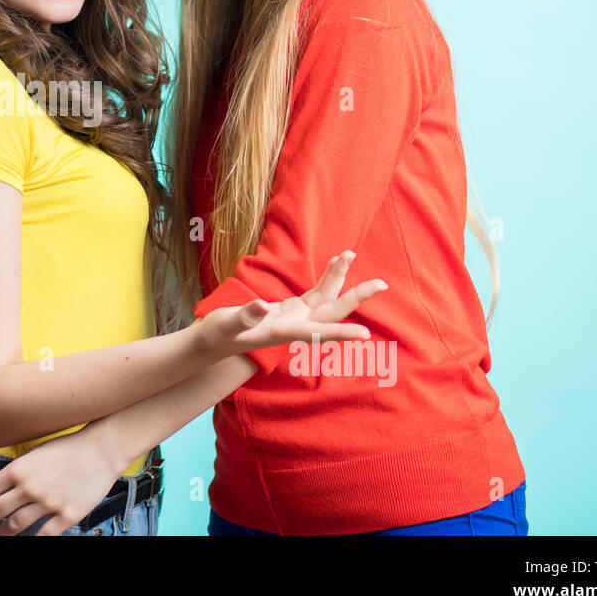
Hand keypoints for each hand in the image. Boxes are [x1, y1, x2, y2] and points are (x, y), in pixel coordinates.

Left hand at [0, 424, 117, 535]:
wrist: (100, 450)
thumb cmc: (69, 447)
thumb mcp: (36, 451)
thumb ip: (19, 469)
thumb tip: (3, 483)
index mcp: (18, 469)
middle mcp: (29, 488)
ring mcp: (48, 503)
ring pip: (17, 526)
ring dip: (5, 532)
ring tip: (1, 533)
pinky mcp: (66, 515)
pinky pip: (44, 535)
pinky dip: (33, 540)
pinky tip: (29, 539)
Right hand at [196, 250, 384, 356]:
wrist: (215, 342)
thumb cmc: (220, 335)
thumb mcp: (229, 325)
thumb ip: (247, 316)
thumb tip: (262, 305)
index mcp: (284, 333)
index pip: (318, 333)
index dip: (341, 333)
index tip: (365, 336)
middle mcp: (296, 326)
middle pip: (333, 311)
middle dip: (356, 297)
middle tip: (381, 284)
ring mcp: (296, 317)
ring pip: (326, 298)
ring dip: (339, 278)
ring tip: (349, 253)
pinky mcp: (292, 309)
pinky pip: (316, 292)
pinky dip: (326, 278)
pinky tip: (334, 263)